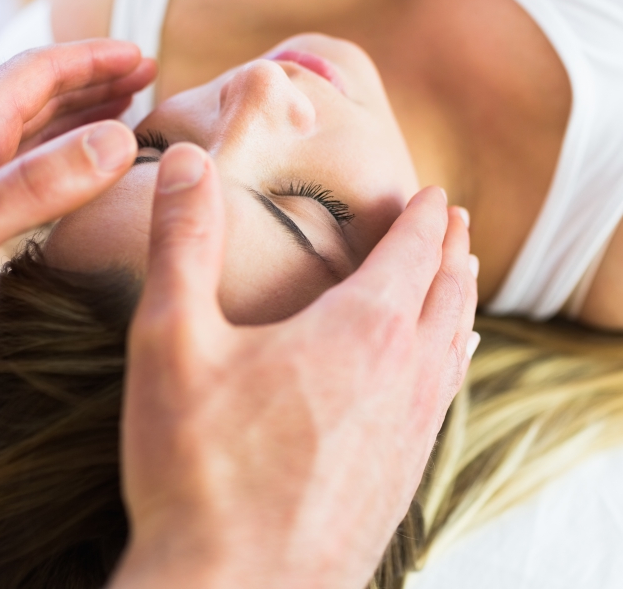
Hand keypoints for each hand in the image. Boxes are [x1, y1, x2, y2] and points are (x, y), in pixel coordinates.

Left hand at [0, 40, 154, 331]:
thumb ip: (38, 184)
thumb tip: (118, 141)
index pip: (40, 73)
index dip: (94, 61)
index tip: (139, 57)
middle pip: (37, 92)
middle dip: (93, 80)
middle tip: (142, 79)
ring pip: (29, 126)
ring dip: (77, 114)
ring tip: (119, 113)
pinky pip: (19, 163)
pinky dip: (57, 153)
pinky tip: (70, 169)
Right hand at [113, 144, 478, 588]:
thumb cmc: (200, 468)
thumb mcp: (173, 341)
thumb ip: (183, 243)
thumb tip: (187, 162)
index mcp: (361, 329)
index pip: (412, 250)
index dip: (422, 216)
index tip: (430, 193)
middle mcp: (404, 372)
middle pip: (445, 289)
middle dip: (449, 246)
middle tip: (451, 220)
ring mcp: (412, 427)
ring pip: (454, 339)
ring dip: (458, 295)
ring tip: (459, 274)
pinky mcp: (404, 471)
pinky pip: (444, 391)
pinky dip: (452, 353)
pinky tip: (446, 359)